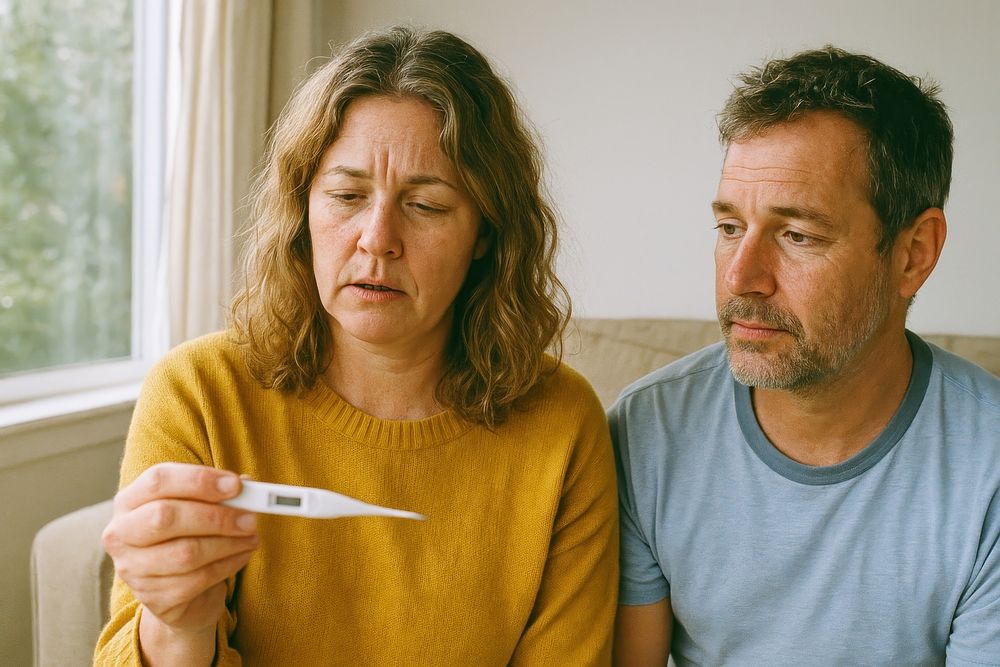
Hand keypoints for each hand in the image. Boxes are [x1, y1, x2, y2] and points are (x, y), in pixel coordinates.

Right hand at [102, 462, 258, 636]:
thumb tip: (250, 487)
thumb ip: (221, 494)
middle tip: (250, 518)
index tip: (236, 486)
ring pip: (185, 553)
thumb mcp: (200, 507)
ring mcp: (132, 569)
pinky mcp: (152, 597)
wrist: (181, 590)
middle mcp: (121, 533)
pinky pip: (197, 580)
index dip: (199, 480)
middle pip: (165, 517)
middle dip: (215, 516)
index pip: (158, 480)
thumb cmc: (190, 535)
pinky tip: (242, 555)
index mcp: (130, 500)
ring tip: (252, 537)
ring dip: (228, 543)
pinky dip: (228, 565)